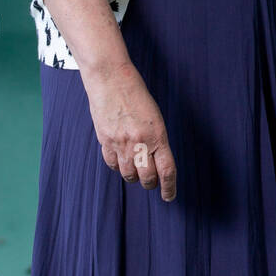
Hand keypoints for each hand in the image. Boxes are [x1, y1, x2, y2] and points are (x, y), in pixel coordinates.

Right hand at [82, 60, 176, 198]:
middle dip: (151, 183)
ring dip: (134, 176)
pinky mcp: (105, 141)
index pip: (167, 171)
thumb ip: (155, 139)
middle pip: (148, 178)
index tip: (169, 196)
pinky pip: (112, 164)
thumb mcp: (154, 116)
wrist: (111, 79)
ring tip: (136, 169)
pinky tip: (120, 159)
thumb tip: (155, 159)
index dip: (169, 188)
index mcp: (158, 135)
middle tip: (152, 181)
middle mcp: (140, 143)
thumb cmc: (136, 94)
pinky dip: (117, 166)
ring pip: (128, 174)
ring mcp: (121, 144)